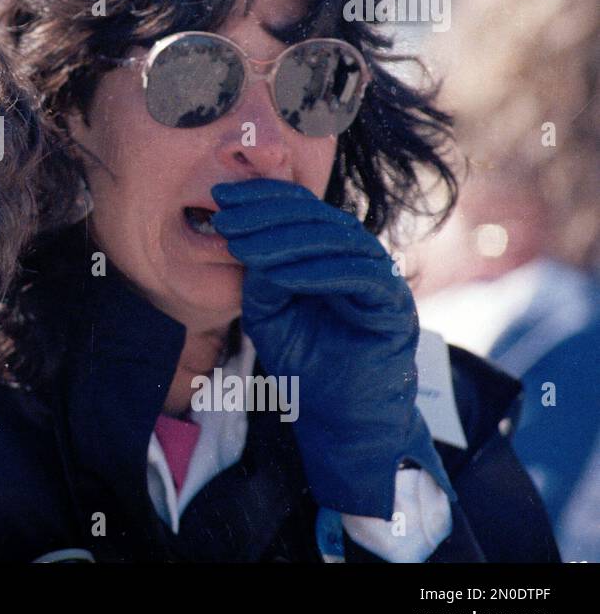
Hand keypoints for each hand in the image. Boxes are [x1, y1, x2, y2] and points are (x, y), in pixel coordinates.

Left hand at [211, 178, 453, 518]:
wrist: (339, 415)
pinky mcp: (393, 302)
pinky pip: (358, 275)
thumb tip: (245, 241)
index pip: (299, 208)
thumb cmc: (305, 361)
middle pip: (316, 216)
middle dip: (265, 214)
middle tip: (226, 218)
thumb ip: (259, 277)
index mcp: (330, 251)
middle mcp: (358, 255)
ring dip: (284, 240)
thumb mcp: (267, 312)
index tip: (219, 198)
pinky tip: (278, 274)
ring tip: (243, 246)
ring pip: (336, 240)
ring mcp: (380, 276)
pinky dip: (316, 271)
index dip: (260, 198)